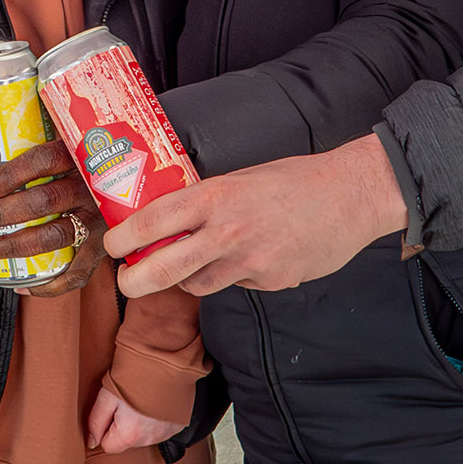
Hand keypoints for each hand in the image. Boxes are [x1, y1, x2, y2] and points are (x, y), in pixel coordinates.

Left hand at [0, 140, 104, 297]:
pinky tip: (21, 286)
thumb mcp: (81, 140)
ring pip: (53, 235)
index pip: (43, 161)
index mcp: (82, 156)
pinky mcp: (106, 245)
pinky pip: (78, 272)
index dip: (11, 174)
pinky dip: (49, 285)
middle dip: (1, 214)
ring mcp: (100, 219)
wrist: (148, 189)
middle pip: (42, 201)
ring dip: (14, 245)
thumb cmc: (99, 161)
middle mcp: (91, 187)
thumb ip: (52, 134)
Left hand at [86, 384, 185, 455]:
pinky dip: (155, 419)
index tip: (111, 410)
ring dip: (139, 423)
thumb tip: (91, 441)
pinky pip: (159, 429)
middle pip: (126, 441)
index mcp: (129, 436)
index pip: (108, 446)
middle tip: (126, 402)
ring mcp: (165, 434)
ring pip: (142, 435)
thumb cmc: (136, 376)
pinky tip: (154, 402)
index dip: (105, 427)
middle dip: (123, 426)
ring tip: (141, 400)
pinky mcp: (176, 427)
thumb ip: (95, 422)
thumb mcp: (107, 395)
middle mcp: (149, 440)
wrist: (168, 362)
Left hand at [106, 133, 406, 296]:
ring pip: (198, 284)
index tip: (111, 245)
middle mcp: (226, 233)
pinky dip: (235, 275)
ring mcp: (249, 262)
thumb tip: (169, 221)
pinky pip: (238, 284)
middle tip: (126, 282)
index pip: (152, 223)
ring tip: (198, 261)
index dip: (122, 239)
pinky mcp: (271, 282)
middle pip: (162, 269)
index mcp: (214, 198)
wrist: (351, 195)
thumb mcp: (240, 178)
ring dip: (188, 278)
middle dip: (133, 282)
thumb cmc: (295, 180)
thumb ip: (206, 201)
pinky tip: (255, 254)